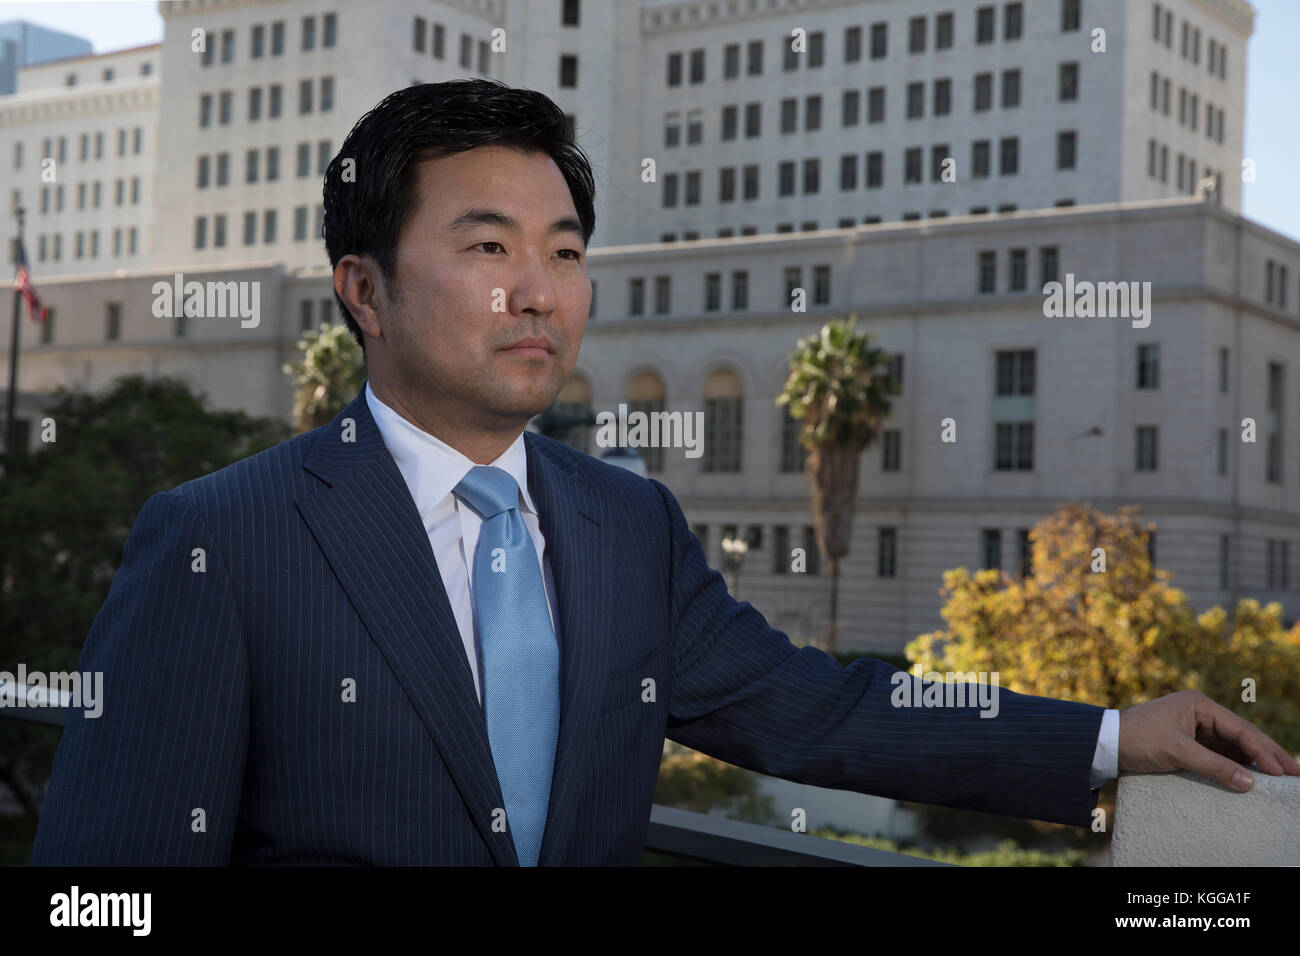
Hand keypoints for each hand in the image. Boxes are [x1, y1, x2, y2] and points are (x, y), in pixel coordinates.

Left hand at [1118, 689, 1299, 790]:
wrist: (1104, 741)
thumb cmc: (1137, 739)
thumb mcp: (1177, 752)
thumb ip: (1214, 766)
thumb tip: (1249, 782)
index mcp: (1199, 705)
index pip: (1241, 729)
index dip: (1264, 751)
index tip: (1284, 771)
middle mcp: (1200, 712)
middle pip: (1242, 735)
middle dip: (1267, 754)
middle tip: (1295, 773)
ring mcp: (1195, 726)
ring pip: (1232, 745)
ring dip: (1253, 761)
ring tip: (1279, 778)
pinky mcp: (1188, 741)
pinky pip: (1218, 753)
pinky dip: (1235, 764)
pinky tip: (1251, 776)